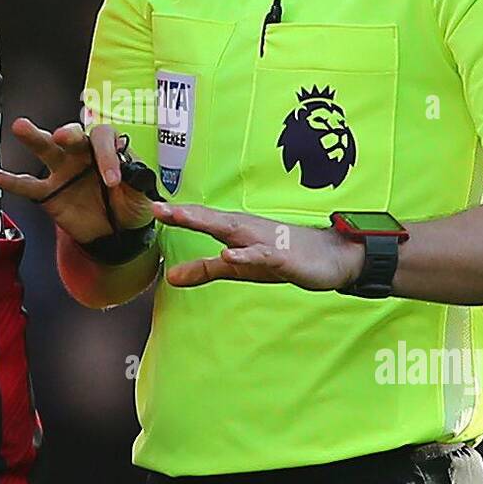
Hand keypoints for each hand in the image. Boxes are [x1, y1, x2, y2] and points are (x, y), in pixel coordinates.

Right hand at [0, 117, 154, 245]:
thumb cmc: (132, 206)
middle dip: (68, 134)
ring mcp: (62, 171)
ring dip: (34, 137)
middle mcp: (82, 153)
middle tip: (63, 136)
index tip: (113, 181)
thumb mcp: (143, 196)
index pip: (104, 139)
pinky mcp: (48, 193)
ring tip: (20, 127)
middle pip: (73, 135)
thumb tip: (132, 172)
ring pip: (46, 149)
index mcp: (107, 149)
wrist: (117, 234)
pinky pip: (28, 186)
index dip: (108, 156)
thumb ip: (139, 182)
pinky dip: (11, 181)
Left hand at [151, 201, 364, 290]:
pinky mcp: (282, 257)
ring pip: (233, 230)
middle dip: (186, 213)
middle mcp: (247, 230)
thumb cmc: (281, 257)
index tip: (152, 207)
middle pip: (213, 220)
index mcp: (235, 231)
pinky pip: (260, 255)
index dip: (177, 215)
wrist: (330, 258)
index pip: (202, 221)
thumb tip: (171, 277)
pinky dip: (243, 254)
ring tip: (182, 217)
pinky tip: (227, 254)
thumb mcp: (238, 268)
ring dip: (207, 223)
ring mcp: (265, 241)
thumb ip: (205, 270)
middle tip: (159, 207)